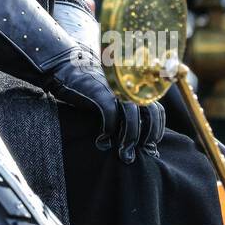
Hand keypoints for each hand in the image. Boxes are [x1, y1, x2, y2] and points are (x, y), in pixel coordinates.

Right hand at [47, 47, 165, 161]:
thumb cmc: (90, 90)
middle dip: (147, 136)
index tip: (149, 147)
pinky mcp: (99, 91)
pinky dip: (109, 130)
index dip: (156, 130)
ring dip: (130, 137)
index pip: (157, 110)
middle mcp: (128, 88)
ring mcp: (114, 89)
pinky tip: (102, 141)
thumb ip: (125, 115)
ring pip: (132, 115)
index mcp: (134, 90)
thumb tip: (139, 141)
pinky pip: (110, 113)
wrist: (66, 69)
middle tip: (137, 153)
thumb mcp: (112, 100)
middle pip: (151, 112)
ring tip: (123, 154)